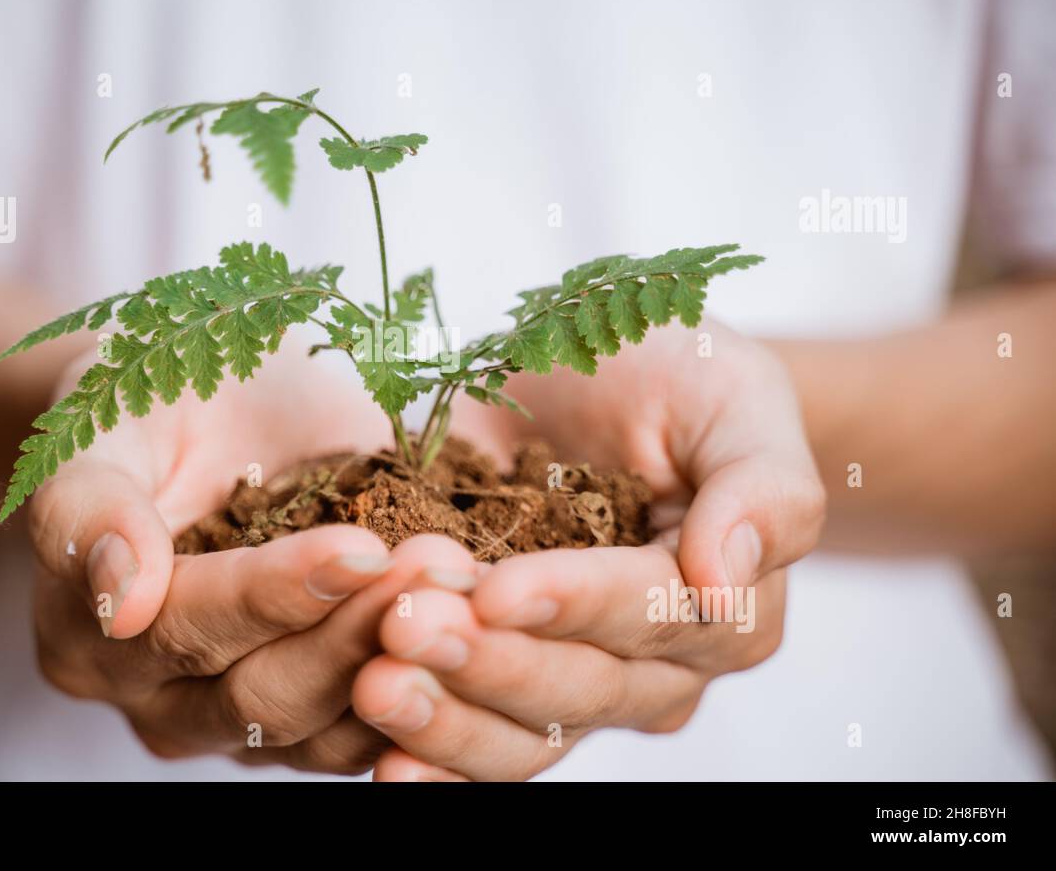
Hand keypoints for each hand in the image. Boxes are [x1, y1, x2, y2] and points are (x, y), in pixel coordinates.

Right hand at [26, 346, 486, 772]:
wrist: (210, 415)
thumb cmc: (154, 405)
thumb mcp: (104, 427)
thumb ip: (90, 508)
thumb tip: (122, 602)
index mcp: (90, 635)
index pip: (188, 626)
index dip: (274, 592)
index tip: (358, 547)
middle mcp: (159, 699)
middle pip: (264, 694)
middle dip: (357, 630)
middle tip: (438, 566)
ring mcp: (238, 722)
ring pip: (330, 727)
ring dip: (408, 663)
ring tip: (470, 588)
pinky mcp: (313, 722)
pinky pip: (375, 730)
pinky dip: (431, 687)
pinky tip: (482, 627)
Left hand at [350, 321, 825, 779]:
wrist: (599, 380)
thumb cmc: (680, 379)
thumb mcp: (734, 398)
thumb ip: (760, 486)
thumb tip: (725, 577)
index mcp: (724, 606)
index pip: (650, 611)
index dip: (575, 604)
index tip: (499, 590)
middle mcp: (654, 668)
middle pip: (579, 687)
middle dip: (493, 663)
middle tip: (408, 630)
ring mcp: (574, 683)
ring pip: (521, 734)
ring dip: (447, 717)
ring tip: (376, 685)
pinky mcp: (503, 681)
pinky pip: (471, 737)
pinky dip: (428, 753)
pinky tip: (377, 757)